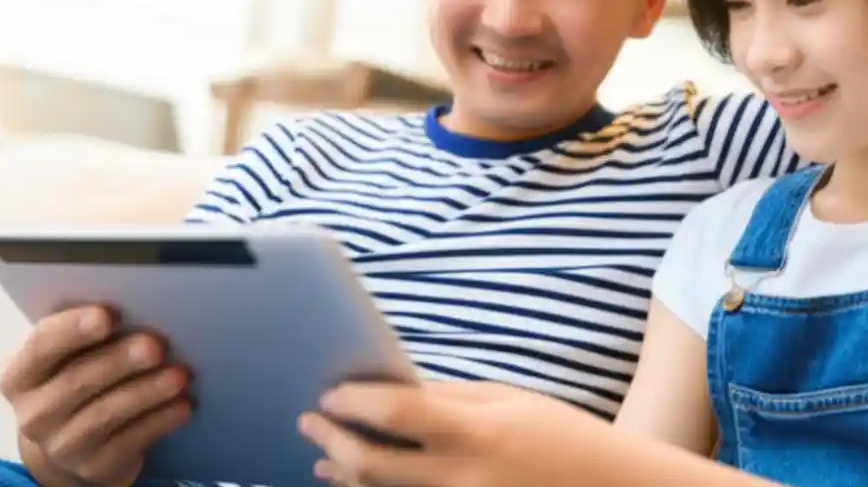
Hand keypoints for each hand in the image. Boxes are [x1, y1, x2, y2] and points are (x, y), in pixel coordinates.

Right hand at [0, 306, 191, 486]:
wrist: (73, 441)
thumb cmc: (75, 379)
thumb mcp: (68, 356)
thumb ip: (86, 333)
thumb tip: (136, 304)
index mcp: (20, 376)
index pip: (41, 347)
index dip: (73, 329)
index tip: (106, 315)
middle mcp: (33, 414)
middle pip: (76, 382)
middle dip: (119, 360)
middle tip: (155, 345)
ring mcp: (61, 446)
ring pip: (105, 414)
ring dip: (146, 392)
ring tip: (178, 375)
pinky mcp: (94, 467)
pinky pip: (131, 441)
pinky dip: (159, 421)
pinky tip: (182, 405)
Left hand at [297, 381, 617, 486]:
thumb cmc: (559, 435)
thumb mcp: (507, 400)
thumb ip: (446, 397)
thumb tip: (385, 390)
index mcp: (479, 431)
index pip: (397, 411)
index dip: (353, 402)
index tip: (329, 394)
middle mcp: (465, 479)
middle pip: (372, 466)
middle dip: (332, 440)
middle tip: (309, 421)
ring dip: (344, 474)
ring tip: (324, 454)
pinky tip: (358, 484)